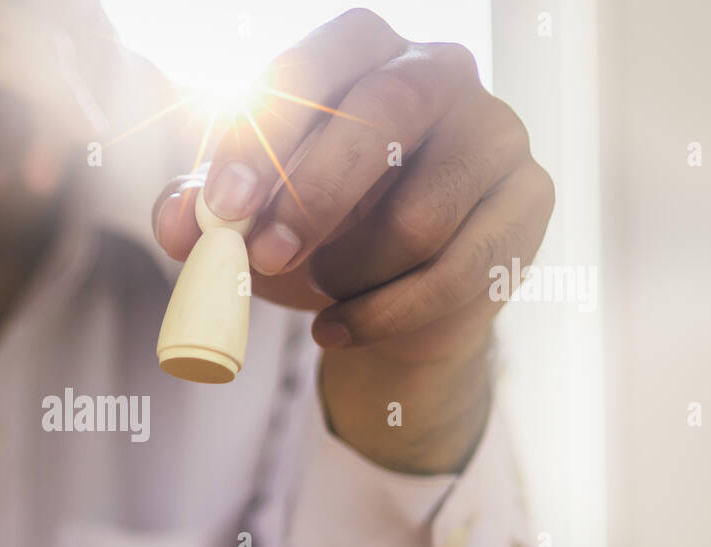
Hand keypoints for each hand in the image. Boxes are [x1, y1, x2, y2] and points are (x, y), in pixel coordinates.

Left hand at [152, 9, 553, 471]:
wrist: (390, 302)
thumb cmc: (313, 236)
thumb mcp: (247, 221)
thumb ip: (203, 212)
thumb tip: (179, 219)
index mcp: (361, 54)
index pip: (315, 66)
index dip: (266, 134)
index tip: (223, 209)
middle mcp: (440, 72)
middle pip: (385, 112)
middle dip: (312, 196)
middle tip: (261, 259)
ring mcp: (496, 134)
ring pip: (421, 214)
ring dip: (349, 272)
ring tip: (322, 288)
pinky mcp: (531, 200)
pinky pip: (457, 273)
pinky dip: (381, 316)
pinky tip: (338, 328)